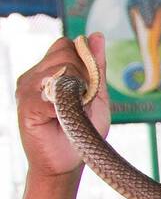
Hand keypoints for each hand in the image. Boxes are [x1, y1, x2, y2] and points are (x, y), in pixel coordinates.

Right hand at [16, 34, 109, 178]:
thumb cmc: (82, 131)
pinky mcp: (26, 106)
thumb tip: (96, 35)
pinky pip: (49, 94)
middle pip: (63, 52)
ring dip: (75, 90)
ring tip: (72, 111)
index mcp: (50, 70)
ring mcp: (27, 89)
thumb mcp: (97, 97)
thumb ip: (96, 67)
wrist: (67, 163)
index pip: (65, 45)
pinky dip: (63, 106)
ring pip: (58, 69)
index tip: (89, 86)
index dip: (83, 60)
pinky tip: (61, 118)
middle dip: (83, 74)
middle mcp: (35, 75)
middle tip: (83, 100)